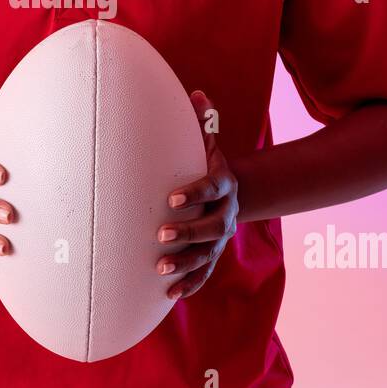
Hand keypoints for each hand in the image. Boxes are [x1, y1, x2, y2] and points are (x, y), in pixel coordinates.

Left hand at [156, 90, 238, 299]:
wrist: (225, 189)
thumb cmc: (203, 161)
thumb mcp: (205, 142)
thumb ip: (201, 121)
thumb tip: (196, 93)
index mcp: (224, 182)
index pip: (212, 187)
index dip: (195, 192)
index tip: (171, 198)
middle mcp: (226, 211)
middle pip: (212, 226)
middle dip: (187, 232)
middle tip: (160, 234)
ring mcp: (221, 236)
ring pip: (208, 254)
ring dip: (185, 263)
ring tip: (159, 269)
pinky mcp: (213, 253)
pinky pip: (204, 273)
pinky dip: (189, 284)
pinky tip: (169, 294)